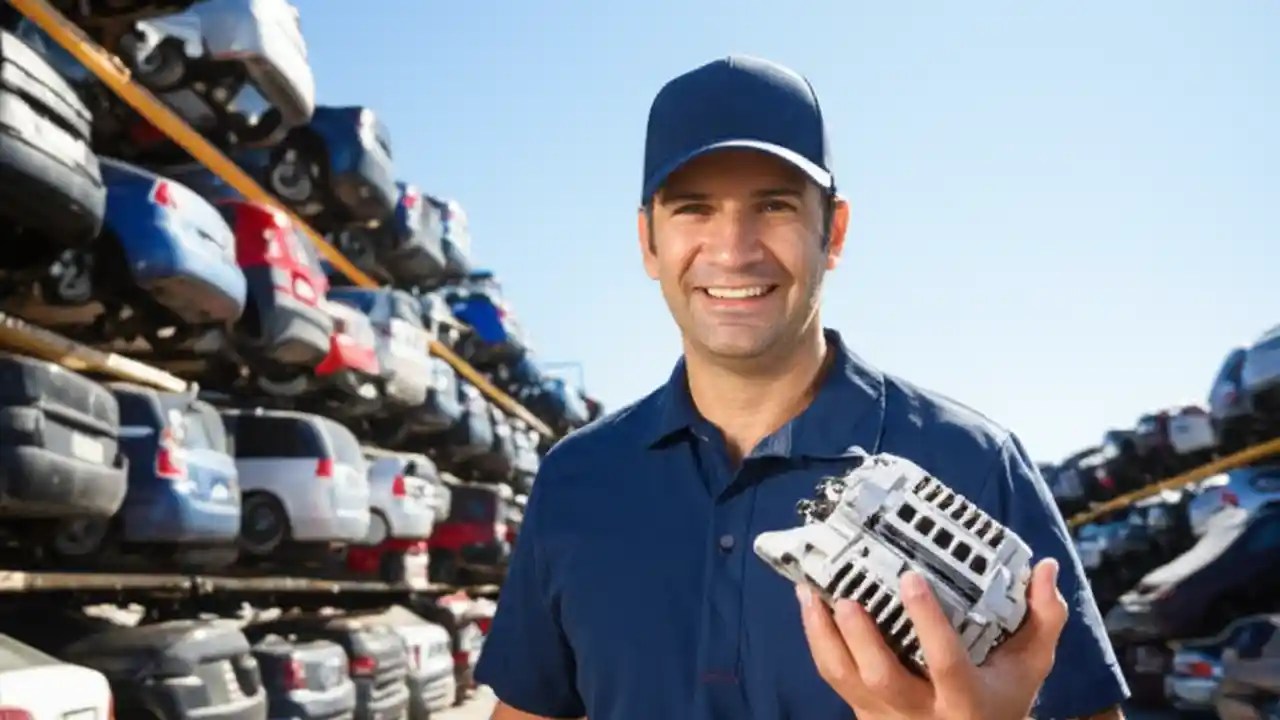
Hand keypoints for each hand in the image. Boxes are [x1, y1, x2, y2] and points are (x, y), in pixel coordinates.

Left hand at [796, 558, 1067, 719]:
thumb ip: (1043, 619)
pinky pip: (835, 679)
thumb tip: (1045, 568)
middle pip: (881, 677)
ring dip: (824, 636)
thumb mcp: (1030, 666)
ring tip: (809, 593)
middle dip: (860, 637)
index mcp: (966, 700)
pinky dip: (819, 642)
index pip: (946, 662)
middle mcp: (921, 713)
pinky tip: (810, 608)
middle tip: (845, 596)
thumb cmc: (1002, 699)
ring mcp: (886, 716)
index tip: (912, 578)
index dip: (928, 622)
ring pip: (846, 679)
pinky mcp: (863, 713)